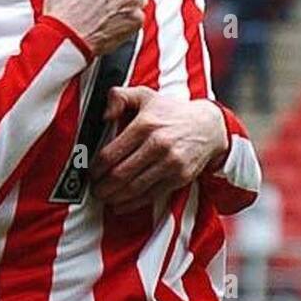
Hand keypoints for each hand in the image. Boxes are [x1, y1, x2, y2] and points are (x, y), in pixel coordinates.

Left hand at [91, 88, 228, 212]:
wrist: (208, 126)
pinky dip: (132, 204)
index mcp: (145, 125)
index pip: (111, 154)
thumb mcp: (145, 95)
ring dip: (114, 197)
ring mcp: (170, 163)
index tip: (91, 173)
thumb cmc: (171, 112)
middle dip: (102, 186)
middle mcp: (158, 145)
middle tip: (94, 189)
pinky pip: (150, 195)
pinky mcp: (179, 177)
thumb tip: (104, 116)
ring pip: (133, 188)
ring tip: (105, 197)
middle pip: (120, 174)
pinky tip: (120, 205)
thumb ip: (119, 97)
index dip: (96, 168)